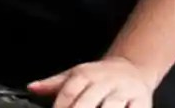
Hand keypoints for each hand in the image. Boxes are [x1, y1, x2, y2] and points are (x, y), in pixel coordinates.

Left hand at [27, 57, 157, 107]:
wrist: (132, 69)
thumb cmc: (99, 76)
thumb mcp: (75, 75)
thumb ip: (54, 84)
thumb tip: (31, 87)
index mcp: (85, 74)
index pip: (69, 91)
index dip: (60, 107)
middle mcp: (105, 82)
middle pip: (87, 102)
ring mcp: (124, 92)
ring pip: (111, 107)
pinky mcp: (142, 102)